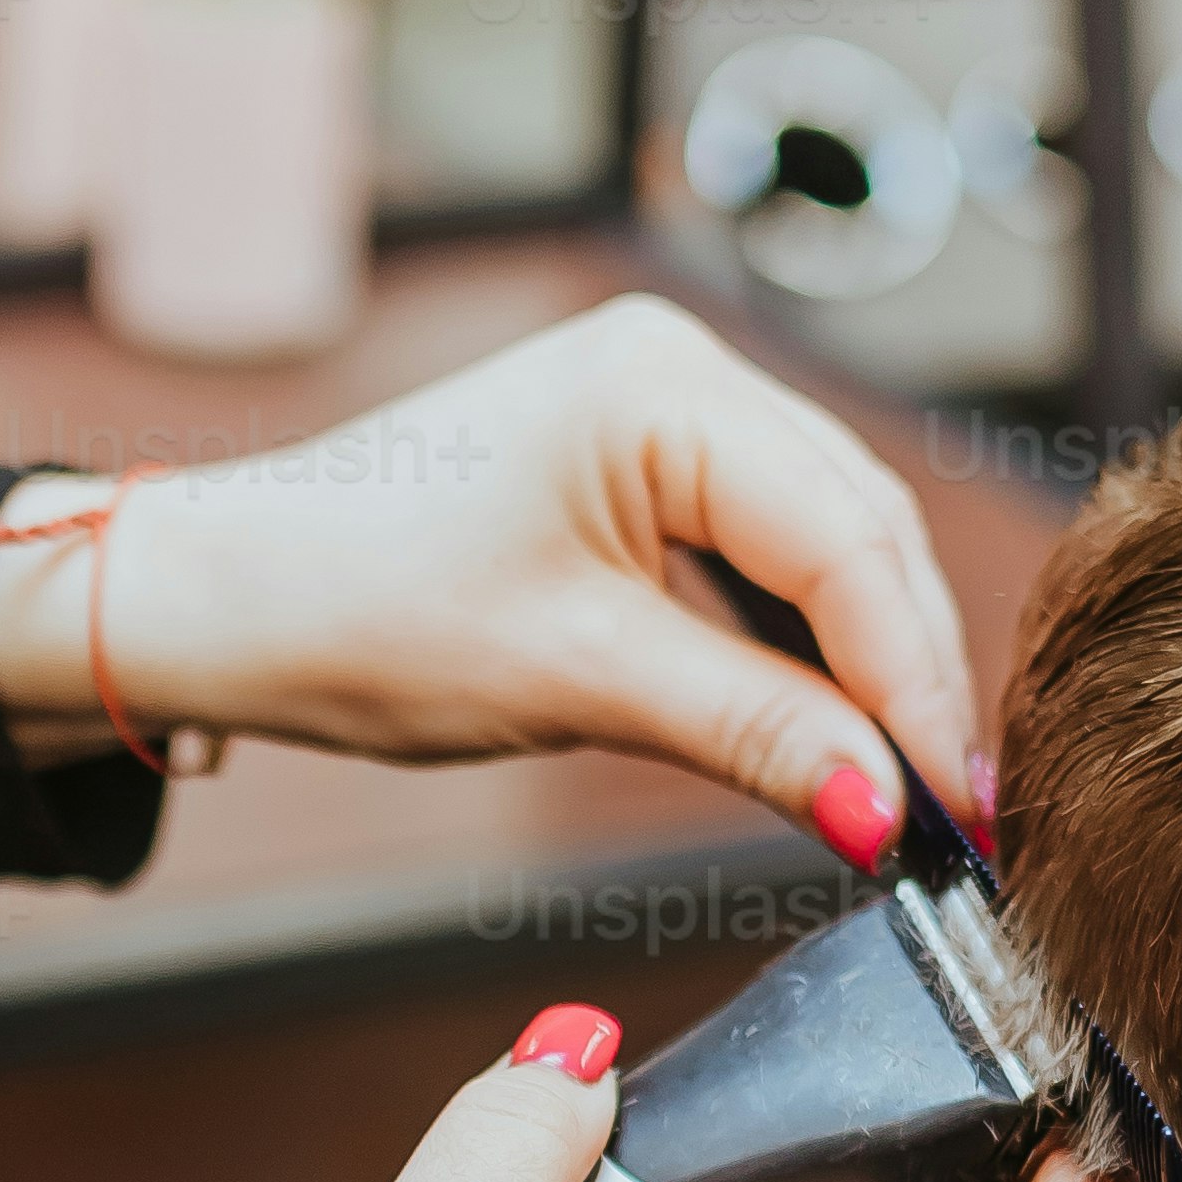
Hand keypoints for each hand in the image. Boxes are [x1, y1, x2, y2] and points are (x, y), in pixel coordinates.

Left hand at [0, 292, 979, 849]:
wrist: (224, 597)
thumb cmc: (358, 613)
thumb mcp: (574, 682)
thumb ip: (751, 732)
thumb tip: (889, 809)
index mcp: (660, 387)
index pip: (845, 539)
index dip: (912, 680)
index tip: (956, 806)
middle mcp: (677, 367)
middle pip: (855, 529)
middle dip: (905, 671)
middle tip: (957, 814)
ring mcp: (659, 403)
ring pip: (821, 539)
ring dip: (864, 659)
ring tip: (909, 784)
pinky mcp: (637, 457)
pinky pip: (761, 545)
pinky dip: (801, 638)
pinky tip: (831, 723)